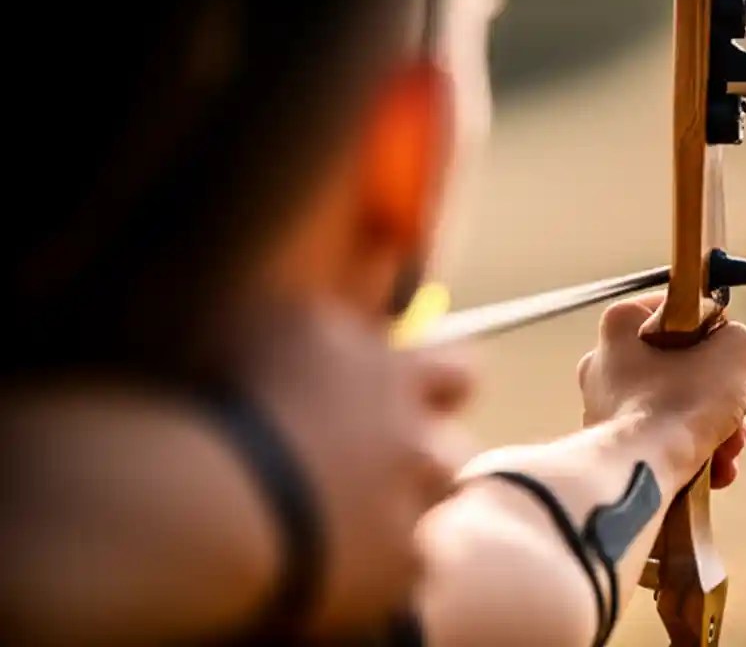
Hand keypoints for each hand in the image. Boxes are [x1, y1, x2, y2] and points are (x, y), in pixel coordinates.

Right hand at [238, 302, 473, 632]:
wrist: (209, 504)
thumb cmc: (225, 395)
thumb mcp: (277, 320)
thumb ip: (345, 295)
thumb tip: (388, 253)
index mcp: (390, 372)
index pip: (458, 368)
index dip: (440, 384)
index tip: (415, 395)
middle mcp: (413, 437)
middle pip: (453, 448)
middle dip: (422, 458)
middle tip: (373, 469)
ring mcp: (410, 506)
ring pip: (434, 508)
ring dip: (403, 511)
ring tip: (342, 521)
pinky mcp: (399, 569)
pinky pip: (408, 568)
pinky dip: (378, 569)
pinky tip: (329, 567)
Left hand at [577, 294, 745, 487]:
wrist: (642, 470)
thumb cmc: (680, 402)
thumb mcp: (737, 354)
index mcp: (623, 324)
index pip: (685, 312)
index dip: (724, 336)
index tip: (743, 362)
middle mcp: (606, 361)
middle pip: (688, 368)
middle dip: (727, 398)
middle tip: (743, 416)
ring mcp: (606, 407)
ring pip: (681, 409)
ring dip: (719, 431)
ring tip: (730, 452)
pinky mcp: (616, 446)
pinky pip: (666, 441)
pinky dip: (697, 454)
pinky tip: (716, 472)